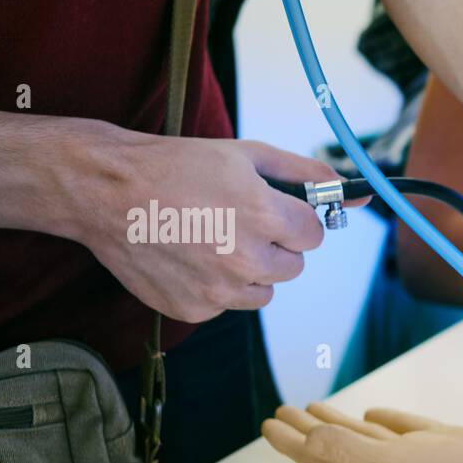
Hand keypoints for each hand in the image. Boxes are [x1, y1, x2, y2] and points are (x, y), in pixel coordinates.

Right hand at [72, 130, 350, 321]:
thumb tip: (357, 192)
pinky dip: (216, 286)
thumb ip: (305, 173)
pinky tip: (189, 256)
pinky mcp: (196, 308)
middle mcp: (247, 259)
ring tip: (212, 238)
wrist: (105, 191)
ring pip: (264, 291)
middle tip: (238, 221)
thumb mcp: (246, 154)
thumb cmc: (176, 167)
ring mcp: (220, 290)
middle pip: (293, 266)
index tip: (276, 211)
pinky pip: (228, 303)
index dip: (296, 220)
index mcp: (266, 217)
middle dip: (275, 246)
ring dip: (250, 271)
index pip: (315, 235)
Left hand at [262, 403, 462, 462]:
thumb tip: (308, 437)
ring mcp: (410, 456)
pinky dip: (381, 420)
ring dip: (335, 422)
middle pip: (334, 447)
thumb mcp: (391, 462)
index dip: (291, 442)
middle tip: (280, 411)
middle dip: (305, 430)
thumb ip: (348, 448)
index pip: (319, 457)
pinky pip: (398, 429)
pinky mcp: (435, 441)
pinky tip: (370, 414)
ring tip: (311, 407)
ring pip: (362, 436)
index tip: (268, 423)